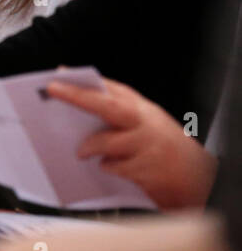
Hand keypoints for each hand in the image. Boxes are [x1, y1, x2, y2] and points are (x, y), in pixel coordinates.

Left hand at [47, 78, 217, 210]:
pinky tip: (106, 167)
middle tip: (54, 91)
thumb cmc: (162, 146)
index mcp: (141, 108)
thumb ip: (116, 113)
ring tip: (80, 152)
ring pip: (108, 141)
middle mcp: (145, 122)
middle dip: (78, 96)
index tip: (59, 74)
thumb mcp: (144, 122)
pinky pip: (116, 167)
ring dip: (90, 146)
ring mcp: (147, 145)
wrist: (197, 177)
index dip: (84, 81)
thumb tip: (74, 106)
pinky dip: (107, 167)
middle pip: (107, 105)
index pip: (110, 89)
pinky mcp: (147, 169)